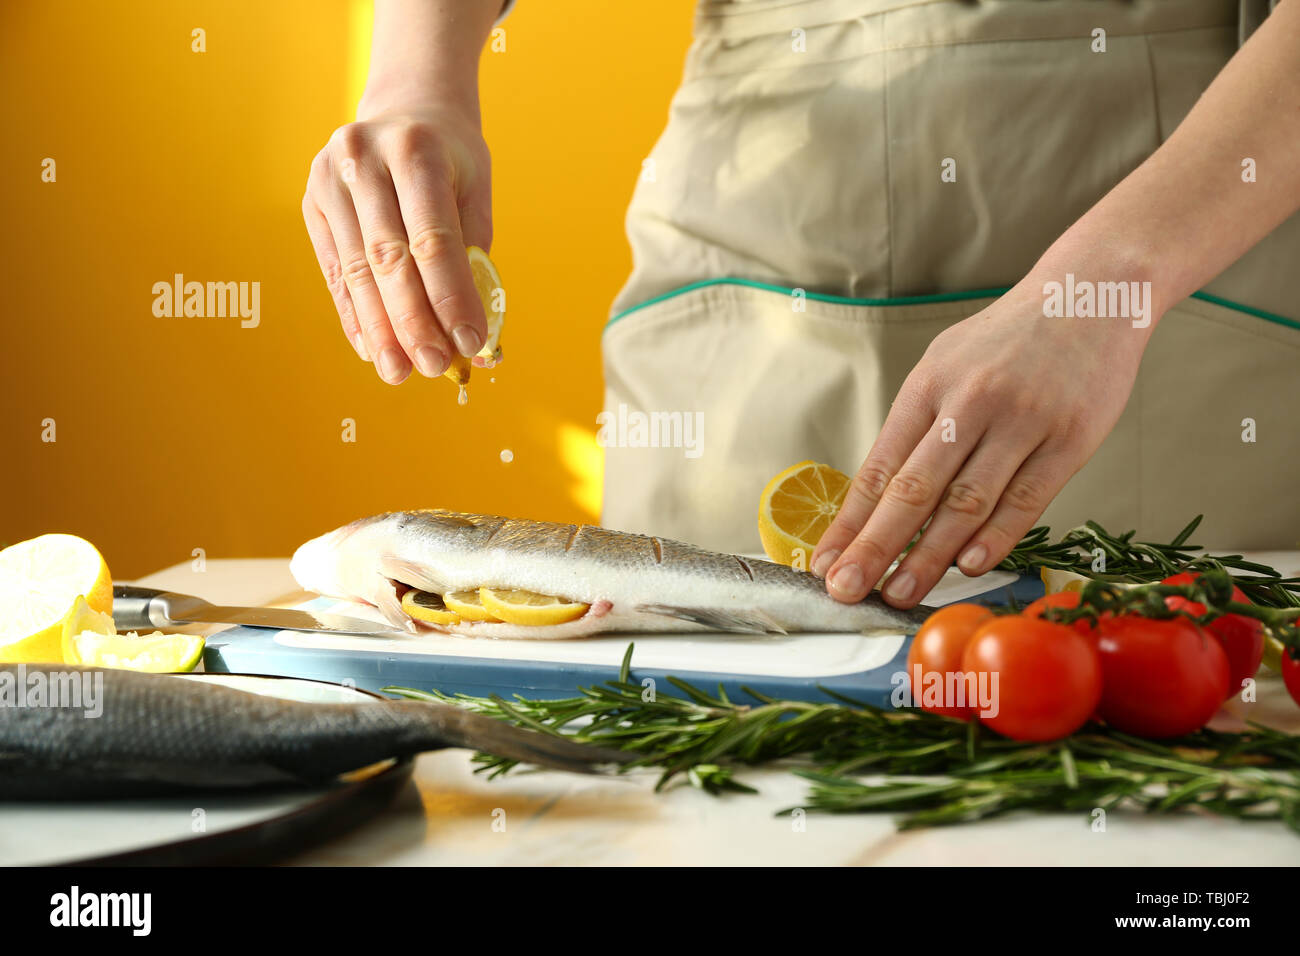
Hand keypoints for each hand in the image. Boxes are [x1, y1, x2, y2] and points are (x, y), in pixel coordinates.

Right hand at [302, 104, 491, 383]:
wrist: (405, 106)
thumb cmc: (450, 157)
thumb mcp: (475, 189)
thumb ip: (474, 257)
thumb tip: (478, 337)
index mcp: (416, 150)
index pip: (434, 238)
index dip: (451, 297)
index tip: (470, 342)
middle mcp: (364, 159)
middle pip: (389, 258)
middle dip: (413, 322)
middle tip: (434, 367)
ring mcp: (328, 177)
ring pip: (357, 270)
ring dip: (380, 329)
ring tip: (400, 372)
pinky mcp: (311, 201)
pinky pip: (334, 270)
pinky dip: (355, 314)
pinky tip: (372, 347)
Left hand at [809, 278, 1154, 607]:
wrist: (1092, 292)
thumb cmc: (1010, 340)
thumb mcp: (946, 365)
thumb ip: (918, 427)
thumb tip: (879, 498)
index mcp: (928, 386)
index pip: (879, 468)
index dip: (850, 522)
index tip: (826, 562)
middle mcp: (969, 403)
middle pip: (913, 489)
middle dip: (875, 547)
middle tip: (848, 588)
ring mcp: (1021, 421)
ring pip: (966, 503)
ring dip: (929, 556)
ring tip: (901, 592)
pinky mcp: (1070, 439)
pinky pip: (1026, 498)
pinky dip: (995, 537)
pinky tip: (967, 565)